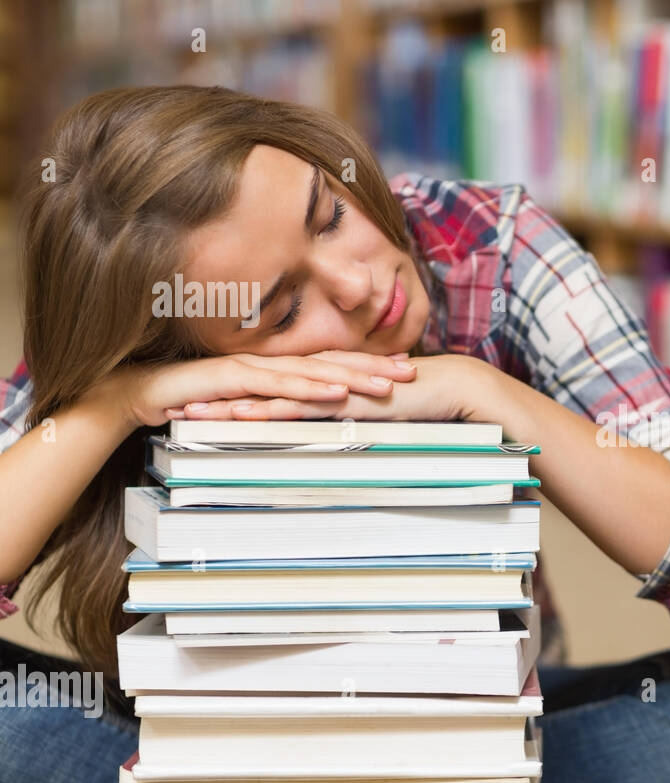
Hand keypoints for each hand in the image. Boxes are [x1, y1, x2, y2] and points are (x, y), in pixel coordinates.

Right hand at [97, 350, 417, 429]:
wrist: (142, 392)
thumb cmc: (195, 399)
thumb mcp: (247, 406)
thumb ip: (277, 406)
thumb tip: (312, 419)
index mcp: (278, 366)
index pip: (332, 363)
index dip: (369, 363)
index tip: (404, 367)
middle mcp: (270, 361)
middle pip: (332, 362)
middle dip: (373, 364)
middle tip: (412, 370)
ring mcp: (253, 367)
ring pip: (312, 371)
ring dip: (351, 376)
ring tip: (385, 384)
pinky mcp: (234, 379)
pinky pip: (278, 385)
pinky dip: (308, 388)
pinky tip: (334, 393)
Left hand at [171, 354, 493, 423]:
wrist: (454, 388)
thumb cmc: (422, 402)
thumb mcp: (375, 415)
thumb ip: (350, 423)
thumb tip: (334, 442)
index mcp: (324, 382)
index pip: (269, 388)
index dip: (231, 395)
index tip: (197, 405)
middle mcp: (321, 380)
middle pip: (258, 388)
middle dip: (214, 397)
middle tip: (173, 407)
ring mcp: (333, 388)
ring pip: (271, 396)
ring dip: (230, 406)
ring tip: (191, 416)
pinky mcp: (350, 399)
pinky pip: (304, 407)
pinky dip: (273, 412)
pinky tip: (245, 418)